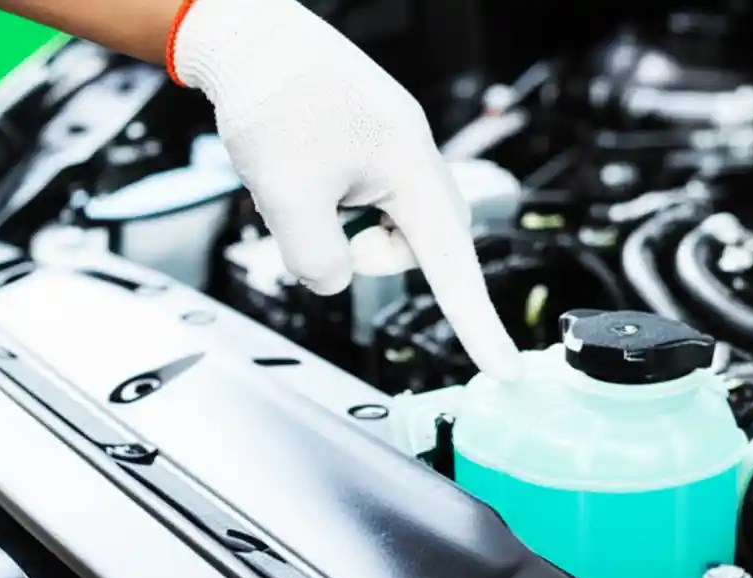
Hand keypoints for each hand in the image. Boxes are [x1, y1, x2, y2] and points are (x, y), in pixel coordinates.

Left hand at [172, 0, 520, 378]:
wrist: (248, 32)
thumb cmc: (273, 98)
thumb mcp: (284, 195)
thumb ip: (315, 259)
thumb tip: (331, 281)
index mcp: (411, 169)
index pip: (454, 266)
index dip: (478, 324)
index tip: (505, 369)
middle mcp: (416, 157)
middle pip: (421, 243)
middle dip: (374, 253)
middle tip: (321, 223)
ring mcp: (396, 147)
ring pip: (388, 222)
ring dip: (345, 224)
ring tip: (301, 183)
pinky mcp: (372, 142)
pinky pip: (369, 195)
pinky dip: (335, 202)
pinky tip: (303, 170)